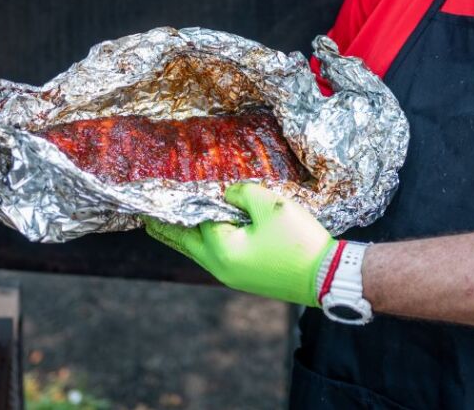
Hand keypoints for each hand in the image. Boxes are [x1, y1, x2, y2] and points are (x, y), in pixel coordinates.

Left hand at [141, 183, 335, 306]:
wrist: (327, 277)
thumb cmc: (299, 241)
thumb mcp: (272, 206)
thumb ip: (243, 194)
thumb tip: (226, 195)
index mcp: (222, 249)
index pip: (196, 219)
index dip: (185, 202)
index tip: (159, 194)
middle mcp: (221, 267)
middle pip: (186, 244)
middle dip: (166, 230)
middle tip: (146, 219)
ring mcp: (233, 277)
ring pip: (200, 254)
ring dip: (184, 239)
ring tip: (167, 229)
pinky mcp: (246, 279)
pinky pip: (216, 258)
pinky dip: (204, 245)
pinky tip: (205, 238)